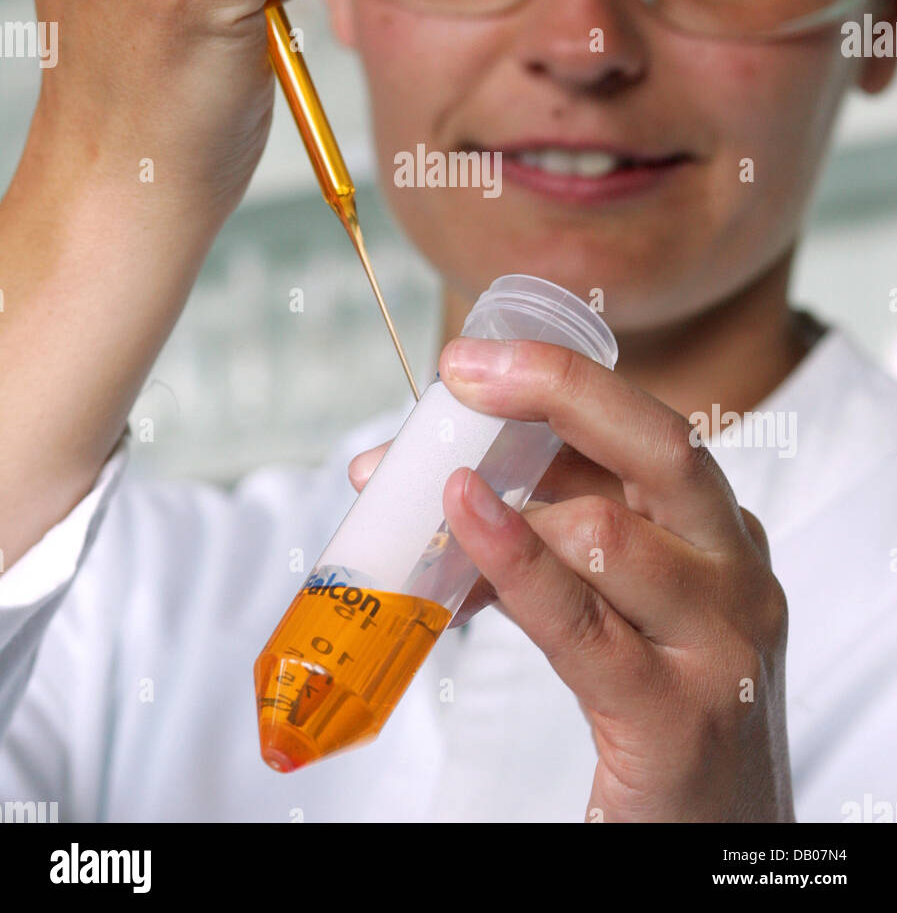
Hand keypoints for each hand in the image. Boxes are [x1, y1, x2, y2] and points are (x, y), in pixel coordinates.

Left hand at [350, 337, 793, 822]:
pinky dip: (514, 562)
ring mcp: (718, 642)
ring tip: (429, 499)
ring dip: (504, 507)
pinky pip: (582, 624)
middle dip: (558, 389)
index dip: (556, 382)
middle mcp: (735, 569)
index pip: (640, 431)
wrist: (714, 843)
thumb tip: (422, 487)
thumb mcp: (608, 604)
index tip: (470, 361)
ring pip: (608, 532)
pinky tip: (464, 524)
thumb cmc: (652, 711)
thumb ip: (536, 543)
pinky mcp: (678, 716)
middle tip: (461, 373)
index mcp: (717, 531)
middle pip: (661, 445)